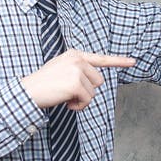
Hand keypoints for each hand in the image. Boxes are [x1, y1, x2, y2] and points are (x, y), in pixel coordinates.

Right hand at [21, 49, 135, 110]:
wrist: (27, 92)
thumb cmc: (43, 84)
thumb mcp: (61, 70)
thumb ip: (78, 71)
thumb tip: (94, 82)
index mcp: (75, 55)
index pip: (100, 59)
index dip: (118, 61)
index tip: (133, 62)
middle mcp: (77, 59)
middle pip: (98, 81)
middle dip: (86, 91)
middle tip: (67, 92)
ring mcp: (77, 70)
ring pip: (93, 92)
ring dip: (81, 99)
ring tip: (64, 96)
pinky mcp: (75, 83)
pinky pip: (87, 100)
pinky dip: (78, 106)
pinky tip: (65, 102)